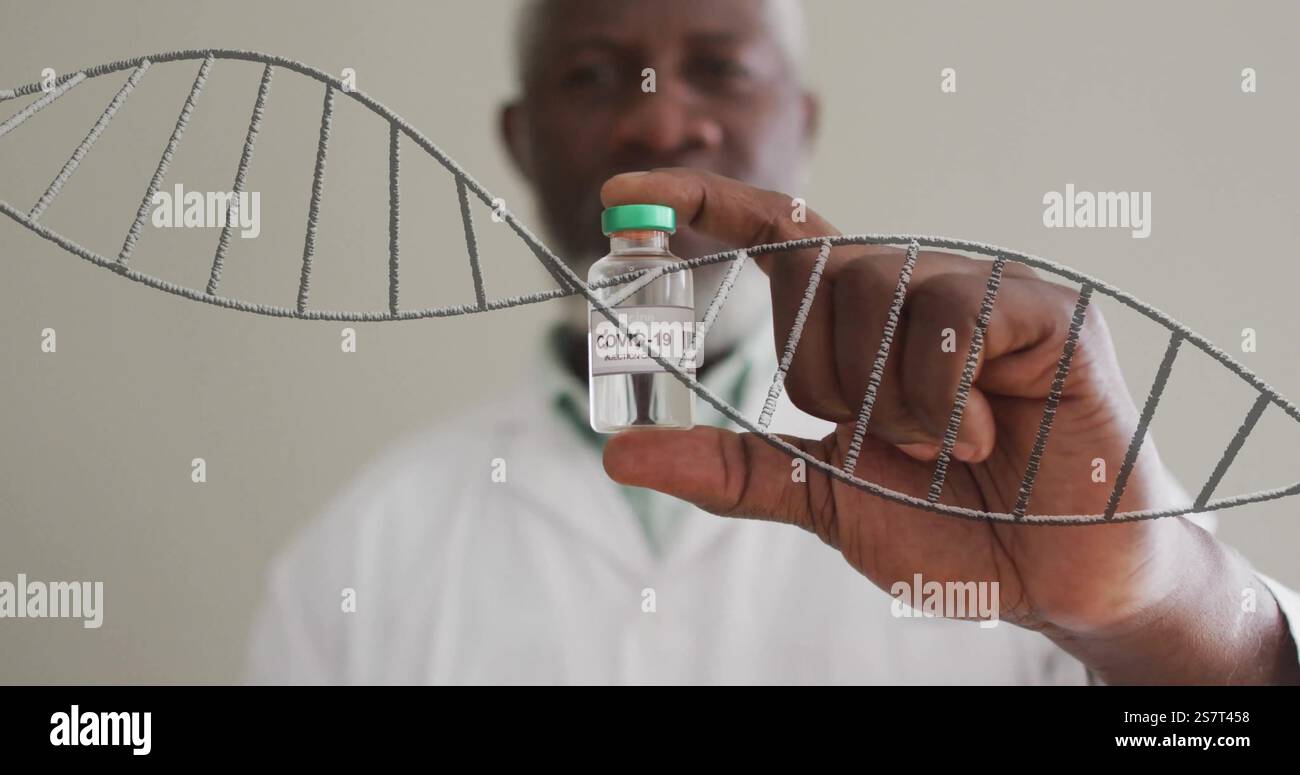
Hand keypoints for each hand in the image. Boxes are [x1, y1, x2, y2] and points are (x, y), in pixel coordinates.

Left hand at [599, 168, 1298, 682]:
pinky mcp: (1046, 308)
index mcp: (863, 320)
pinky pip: (955, 322)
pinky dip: (949, 401)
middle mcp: (919, 285)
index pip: (779, 235)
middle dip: (834, 382)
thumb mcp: (821, 495)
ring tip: (950, 449)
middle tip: (897, 444)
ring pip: (882, 296)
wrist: (1055, 578)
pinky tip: (988, 437)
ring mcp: (985, 288)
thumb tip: (622, 454)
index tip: (622, 188)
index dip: (702, 204)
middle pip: (819, 280)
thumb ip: (731, 467)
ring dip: (897, 402)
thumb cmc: (949, 528)